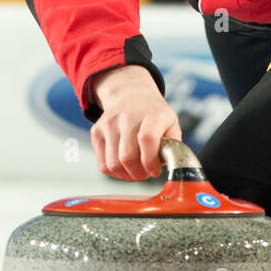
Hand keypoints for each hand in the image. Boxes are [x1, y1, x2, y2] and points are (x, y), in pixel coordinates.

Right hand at [89, 65, 182, 180]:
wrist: (131, 95)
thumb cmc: (154, 115)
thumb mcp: (171, 124)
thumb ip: (173, 146)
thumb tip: (172, 167)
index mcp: (152, 114)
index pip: (147, 139)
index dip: (151, 161)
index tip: (155, 170)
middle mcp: (128, 116)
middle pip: (127, 156)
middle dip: (139, 174)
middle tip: (146, 174)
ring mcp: (109, 123)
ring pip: (113, 164)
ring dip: (126, 175)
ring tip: (136, 171)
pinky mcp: (96, 131)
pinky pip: (103, 164)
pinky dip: (114, 172)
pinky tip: (125, 168)